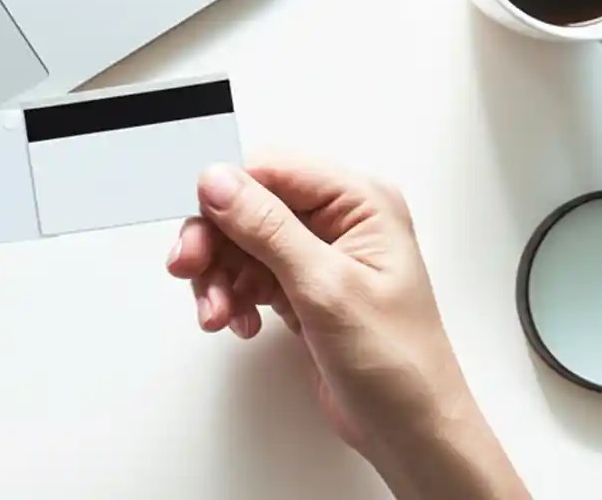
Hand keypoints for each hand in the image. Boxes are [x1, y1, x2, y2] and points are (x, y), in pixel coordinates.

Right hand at [168, 157, 527, 499]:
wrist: (411, 432)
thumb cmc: (398, 365)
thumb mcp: (326, 288)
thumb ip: (268, 228)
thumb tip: (219, 180)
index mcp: (361, 202)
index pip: (273, 169)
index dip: (224, 191)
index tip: (195, 225)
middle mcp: (341, 220)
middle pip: (249, 204)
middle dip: (214, 240)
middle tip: (190, 269)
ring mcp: (320, 255)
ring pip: (242, 242)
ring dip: (219, 276)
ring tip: (218, 313)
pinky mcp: (303, 287)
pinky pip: (249, 274)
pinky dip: (233, 296)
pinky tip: (239, 322)